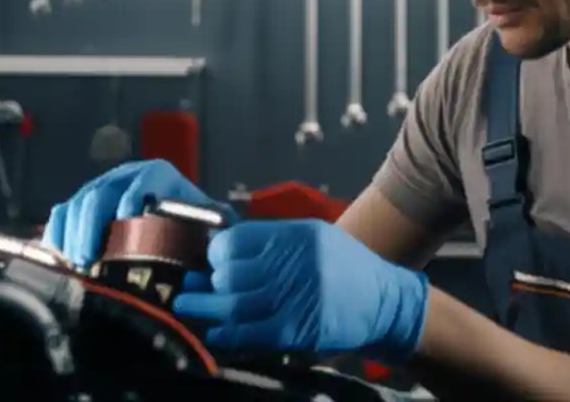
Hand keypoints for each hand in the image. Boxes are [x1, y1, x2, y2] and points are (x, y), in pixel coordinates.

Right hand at [43, 159, 232, 267]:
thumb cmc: (196, 225)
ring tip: (75, 262)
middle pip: (101, 192)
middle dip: (92, 225)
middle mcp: (126, 176)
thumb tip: (222, 238)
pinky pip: (62, 214)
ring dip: (71, 233)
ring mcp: (102, 189)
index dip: (134, 196)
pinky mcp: (83, 206)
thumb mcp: (210, 221)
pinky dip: (57, 234)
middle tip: (89, 257)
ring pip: (77, 203)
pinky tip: (57, 256)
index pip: (144, 179)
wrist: (180, 224)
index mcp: (159, 175)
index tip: (127, 219)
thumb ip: (217, 226)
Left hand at [172, 220, 428, 361]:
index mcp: (298, 235)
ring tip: (185, 306)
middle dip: (207, 282)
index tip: (209, 261)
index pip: (237, 240)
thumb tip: (217, 249)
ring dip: (204, 308)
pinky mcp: (300, 330)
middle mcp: (297, 263)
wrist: (384, 301)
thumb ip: (273, 241)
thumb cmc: (344, 268)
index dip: (215, 253)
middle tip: (194, 287)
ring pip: (235, 305)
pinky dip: (226, 334)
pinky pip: (251, 333)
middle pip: (231, 274)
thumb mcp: (314, 238)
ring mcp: (299, 298)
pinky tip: (213, 333)